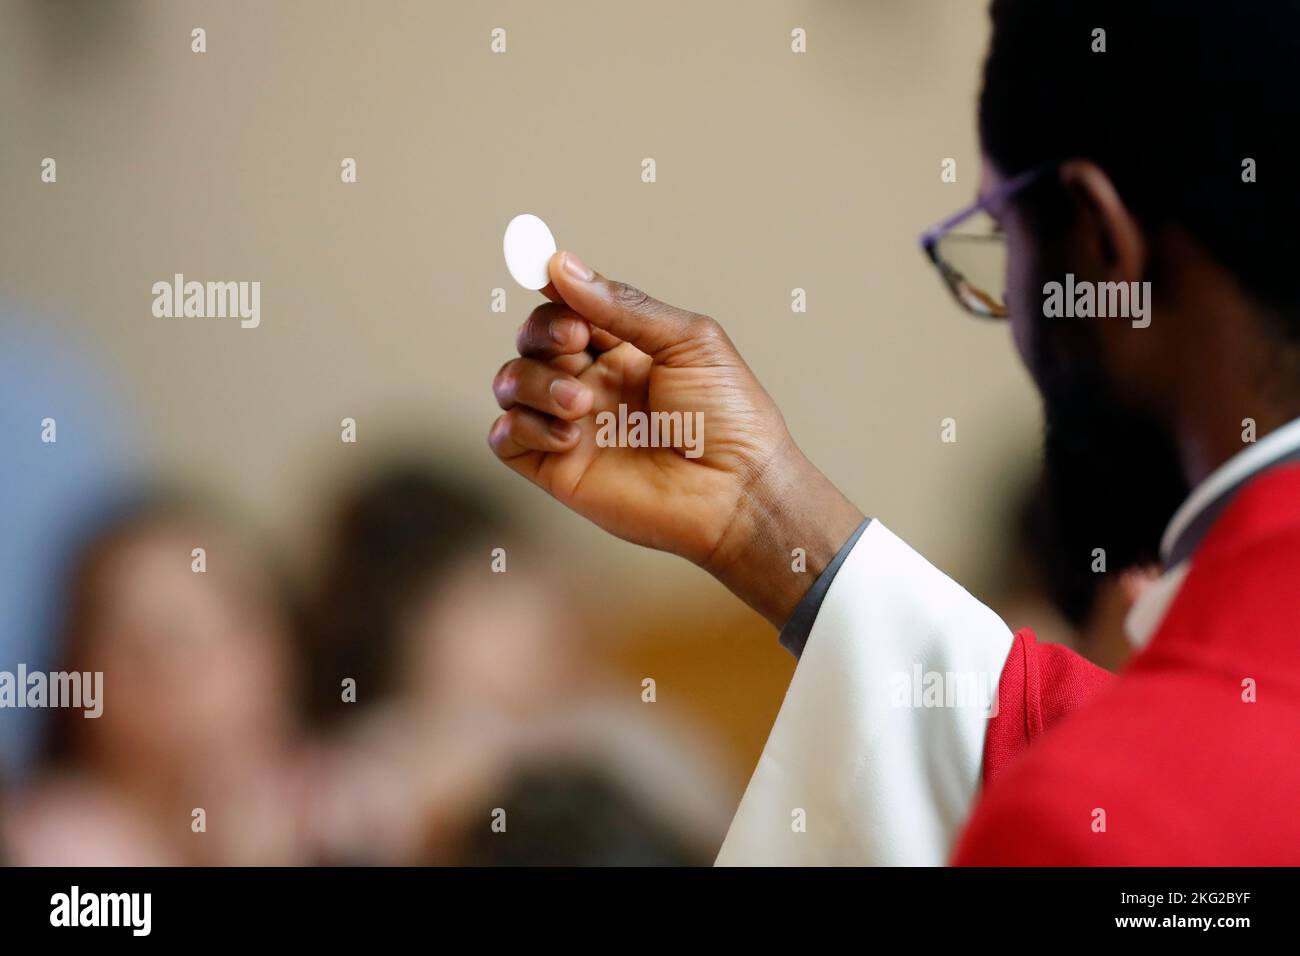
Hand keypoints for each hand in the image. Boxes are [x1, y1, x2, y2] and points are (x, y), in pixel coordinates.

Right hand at [489, 251, 862, 627]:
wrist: (736, 491)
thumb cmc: (729, 418)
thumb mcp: (687, 341)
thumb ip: (622, 305)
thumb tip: (561, 265)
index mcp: (625, 348)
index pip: (568, 307)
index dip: (557, 293)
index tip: (552, 279)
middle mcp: (593, 382)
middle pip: (533, 339)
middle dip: (543, 332)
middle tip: (576, 342)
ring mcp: (573, 425)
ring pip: (512, 382)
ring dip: (535, 382)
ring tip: (581, 404)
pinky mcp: (558, 469)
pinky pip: (506, 437)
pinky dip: (521, 427)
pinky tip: (568, 436)